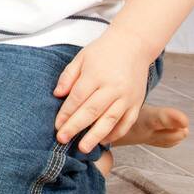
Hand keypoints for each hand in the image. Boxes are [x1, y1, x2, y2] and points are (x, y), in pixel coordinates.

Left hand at [53, 25, 157, 152]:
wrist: (133, 45)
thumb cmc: (103, 52)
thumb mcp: (81, 58)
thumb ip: (68, 76)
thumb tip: (57, 94)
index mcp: (96, 74)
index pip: (77, 98)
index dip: (66, 113)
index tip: (57, 126)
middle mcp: (113, 87)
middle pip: (91, 111)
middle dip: (75, 127)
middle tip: (63, 140)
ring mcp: (127, 96)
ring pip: (110, 120)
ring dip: (95, 136)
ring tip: (83, 148)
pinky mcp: (137, 102)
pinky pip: (127, 122)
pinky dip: (116, 133)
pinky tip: (104, 141)